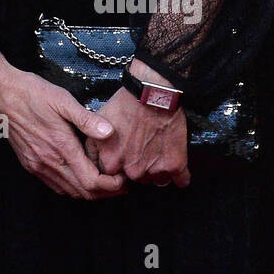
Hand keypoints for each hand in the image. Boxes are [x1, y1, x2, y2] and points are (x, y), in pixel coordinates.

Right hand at [0, 41, 125, 198]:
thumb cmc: (32, 93)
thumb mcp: (62, 100)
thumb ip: (86, 119)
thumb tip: (109, 133)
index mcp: (61, 147)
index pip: (92, 181)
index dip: (112, 185)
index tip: (124, 179)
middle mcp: (49, 162)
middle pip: (84, 193)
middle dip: (106, 192)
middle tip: (121, 184)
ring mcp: (38, 166)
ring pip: (70, 192)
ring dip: (90, 192)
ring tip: (106, 183)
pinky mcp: (30, 164)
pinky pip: (56, 186)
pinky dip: (73, 188)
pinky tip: (80, 177)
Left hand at [89, 60, 189, 187]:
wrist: (153, 93)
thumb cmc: (125, 104)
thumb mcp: (97, 124)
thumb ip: (93, 147)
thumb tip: (92, 161)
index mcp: (111, 163)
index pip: (112, 176)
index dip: (119, 164)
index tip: (124, 153)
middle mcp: (132, 171)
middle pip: (135, 179)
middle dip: (137, 167)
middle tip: (141, 146)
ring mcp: (155, 170)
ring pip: (156, 180)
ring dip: (156, 169)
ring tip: (156, 147)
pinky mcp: (175, 165)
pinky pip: (181, 181)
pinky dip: (179, 174)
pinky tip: (174, 162)